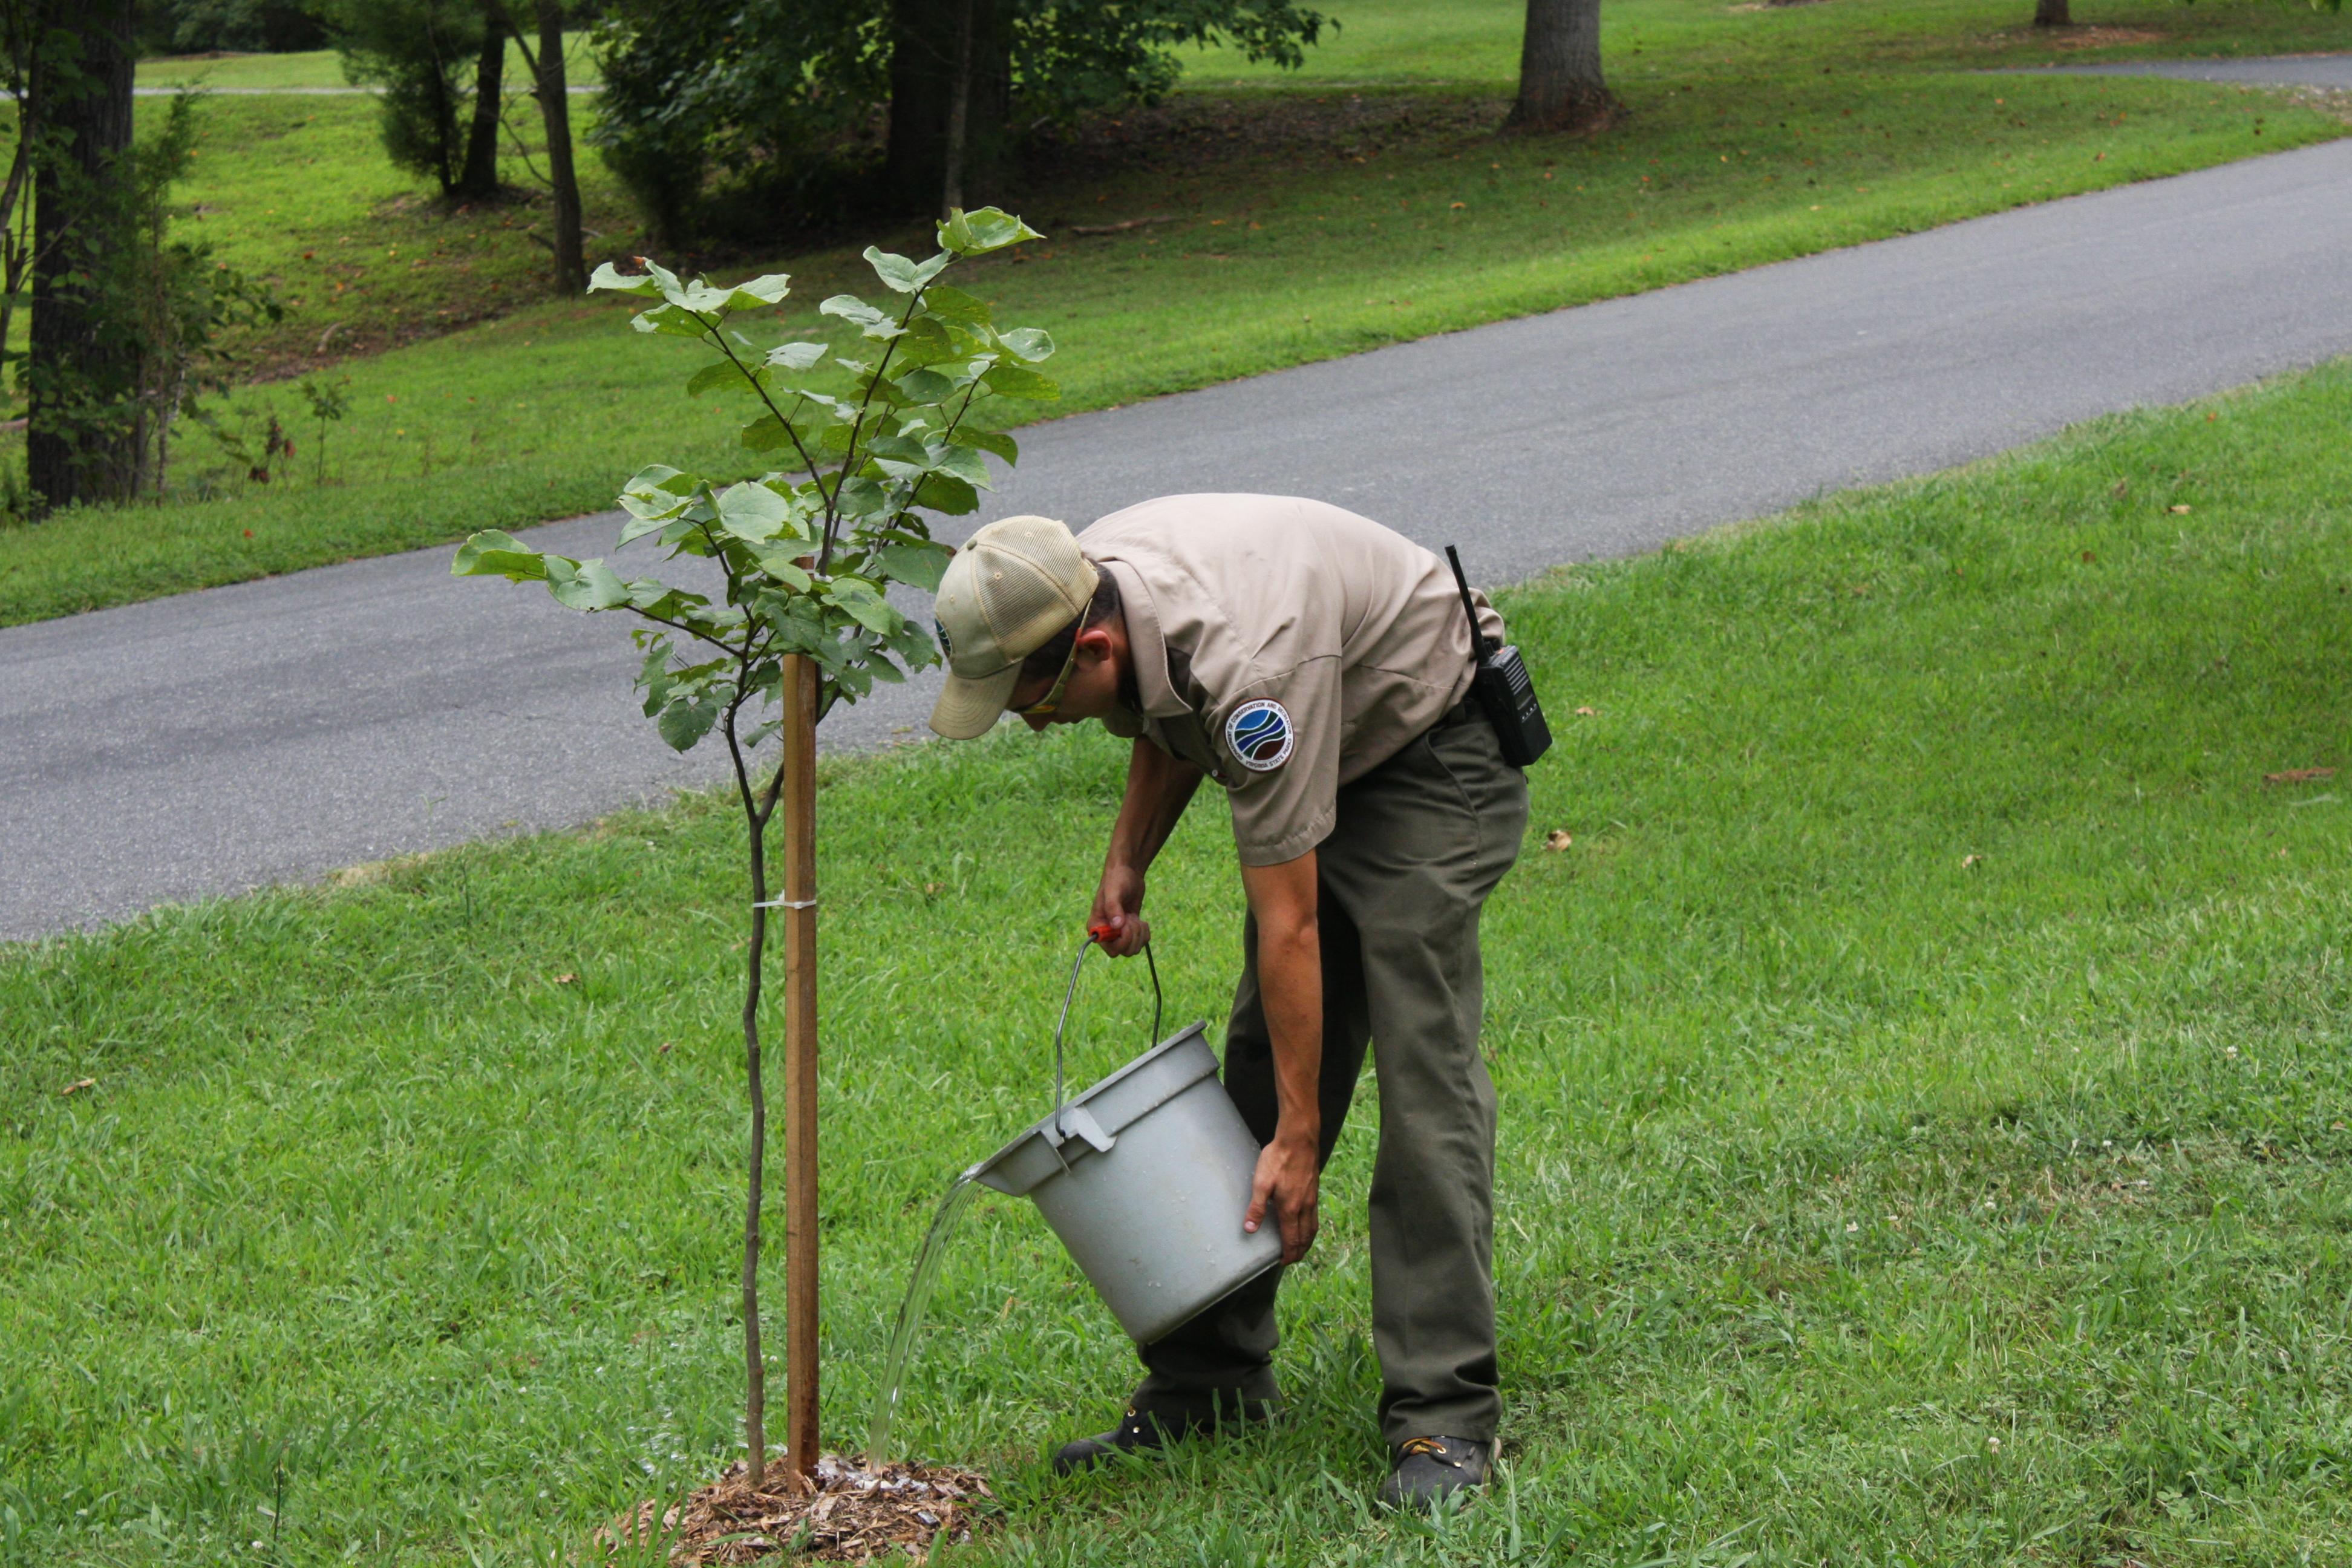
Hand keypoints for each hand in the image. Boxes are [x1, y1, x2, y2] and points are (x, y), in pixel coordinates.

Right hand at [1088, 863, 1149, 955]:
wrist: (1127, 872)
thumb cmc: (1116, 879)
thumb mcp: (1113, 891)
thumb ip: (1113, 907)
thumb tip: (1117, 926)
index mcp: (1097, 926)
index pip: (1110, 949)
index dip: (1122, 941)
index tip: (1126, 924)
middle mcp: (1107, 933)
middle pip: (1124, 951)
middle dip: (1133, 937)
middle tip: (1132, 920)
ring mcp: (1119, 932)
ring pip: (1134, 948)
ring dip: (1140, 934)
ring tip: (1136, 918)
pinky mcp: (1131, 929)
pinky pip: (1141, 942)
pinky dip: (1145, 933)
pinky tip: (1141, 920)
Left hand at [1244, 1131, 1320, 1265]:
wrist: (1299, 1139)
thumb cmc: (1278, 1159)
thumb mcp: (1261, 1183)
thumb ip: (1256, 1208)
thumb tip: (1250, 1229)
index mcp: (1291, 1209)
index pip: (1292, 1239)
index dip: (1288, 1254)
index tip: (1283, 1263)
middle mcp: (1305, 1207)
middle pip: (1305, 1237)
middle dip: (1299, 1251)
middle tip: (1292, 1259)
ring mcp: (1312, 1198)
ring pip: (1312, 1227)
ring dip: (1307, 1241)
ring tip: (1301, 1247)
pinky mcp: (1314, 1189)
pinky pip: (1315, 1216)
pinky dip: (1311, 1227)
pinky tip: (1305, 1223)